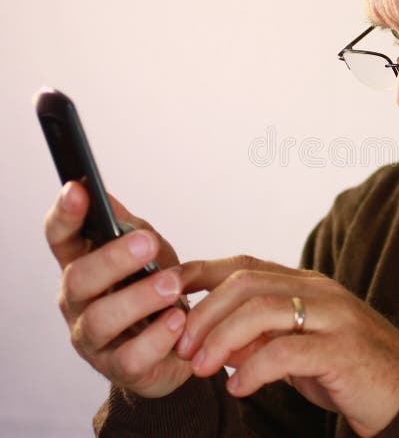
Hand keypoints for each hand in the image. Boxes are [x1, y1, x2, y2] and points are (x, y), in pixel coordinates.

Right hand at [44, 181, 191, 396]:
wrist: (178, 344)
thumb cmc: (155, 292)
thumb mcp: (150, 254)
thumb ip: (132, 229)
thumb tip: (109, 198)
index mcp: (82, 267)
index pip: (61, 238)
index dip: (65, 215)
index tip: (77, 189)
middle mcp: (78, 303)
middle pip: (77, 279)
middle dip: (112, 259)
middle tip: (147, 242)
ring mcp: (94, 340)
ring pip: (100, 320)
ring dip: (138, 298)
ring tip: (172, 284)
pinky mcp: (119, 368)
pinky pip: (131, 357)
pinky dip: (156, 337)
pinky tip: (177, 320)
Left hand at [177, 257, 398, 436]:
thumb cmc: (349, 373)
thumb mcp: (298, 351)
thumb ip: (261, 339)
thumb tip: (212, 342)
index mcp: (307, 285)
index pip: (244, 265)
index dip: (201, 272)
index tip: (166, 289)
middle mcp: (320, 291)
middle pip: (247, 282)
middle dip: (205, 312)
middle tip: (181, 345)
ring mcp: (334, 317)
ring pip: (263, 309)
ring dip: (221, 338)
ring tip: (201, 368)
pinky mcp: (342, 349)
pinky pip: (287, 352)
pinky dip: (253, 370)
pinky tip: (239, 389)